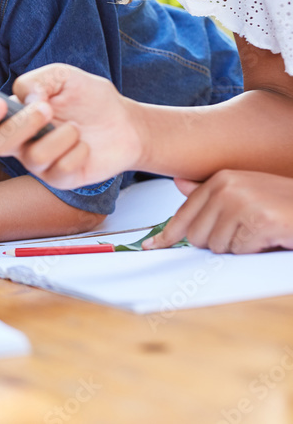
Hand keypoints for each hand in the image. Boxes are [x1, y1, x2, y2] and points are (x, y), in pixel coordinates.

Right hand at [0, 63, 142, 189]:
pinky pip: (60, 169)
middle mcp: (19, 143)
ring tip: (77, 128)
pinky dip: (78, 152)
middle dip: (22, 125)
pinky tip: (85, 146)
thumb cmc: (88, 99)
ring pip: (33, 157)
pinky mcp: (58, 179)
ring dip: (61, 136)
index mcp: (12, 117)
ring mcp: (38, 163)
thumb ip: (37, 81)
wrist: (124, 123)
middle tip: (47, 109)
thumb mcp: (63, 76)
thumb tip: (27, 100)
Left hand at [143, 171, 292, 253]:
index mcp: (221, 179)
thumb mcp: (245, 191)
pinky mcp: (260, 221)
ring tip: (258, 233)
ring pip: (217, 246)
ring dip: (238, 247)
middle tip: (243, 233)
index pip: (184, 213)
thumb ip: (211, 190)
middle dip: (218, 242)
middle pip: (196, 236)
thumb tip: (178, 183)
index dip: (167, 235)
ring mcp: (244, 203)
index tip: (152, 246)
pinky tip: (269, 237)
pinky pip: (240, 250)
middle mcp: (228, 187)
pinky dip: (255, 250)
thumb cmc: (282, 202)